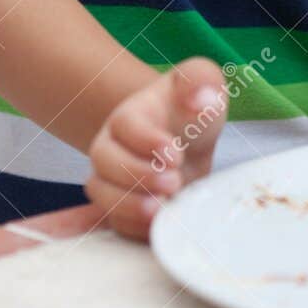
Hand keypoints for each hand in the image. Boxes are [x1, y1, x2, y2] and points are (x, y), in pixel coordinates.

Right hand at [86, 56, 226, 240]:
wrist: (191, 140)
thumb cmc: (193, 110)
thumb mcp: (204, 83)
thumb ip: (202, 79)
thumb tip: (201, 99)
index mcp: (129, 115)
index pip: (125, 125)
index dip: (146, 141)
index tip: (175, 154)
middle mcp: (111, 147)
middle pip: (105, 163)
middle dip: (138, 176)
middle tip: (175, 182)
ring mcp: (111, 180)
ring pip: (103, 196)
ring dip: (130, 206)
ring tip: (163, 208)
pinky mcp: (121, 209)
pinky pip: (114, 224)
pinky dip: (133, 228)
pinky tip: (160, 225)